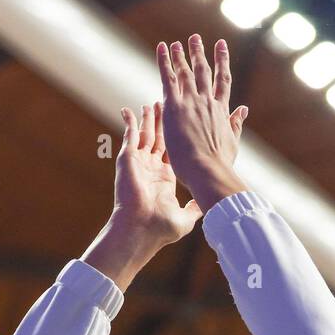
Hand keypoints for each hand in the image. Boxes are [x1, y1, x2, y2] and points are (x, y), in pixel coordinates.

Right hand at [111, 101, 201, 247]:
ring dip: (148, 120)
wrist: (140, 230)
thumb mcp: (185, 217)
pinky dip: (128, 122)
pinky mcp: (127, 160)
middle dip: (164, 124)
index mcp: (164, 178)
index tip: (185, 125)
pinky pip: (128, 136)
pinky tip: (128, 110)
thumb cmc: (161, 227)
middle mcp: (151, 169)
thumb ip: (195, 208)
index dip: (178, 138)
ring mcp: (138, 164)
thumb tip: (206, 205)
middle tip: (170, 107)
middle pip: (159, 140)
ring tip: (152, 104)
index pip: (172, 152)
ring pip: (144, 135)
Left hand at [156, 35, 249, 205]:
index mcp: (222, 110)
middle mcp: (208, 101)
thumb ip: (236, 123)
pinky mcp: (175, 106)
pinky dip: (164, 61)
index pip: (222, 81)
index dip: (222, 61)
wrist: (208, 170)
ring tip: (176, 43)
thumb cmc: (220, 164)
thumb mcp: (232, 142)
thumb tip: (244, 109)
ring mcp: (192, 102)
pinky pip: (168, 78)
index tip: (220, 45)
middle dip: (199, 53)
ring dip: (181, 54)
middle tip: (194, 38)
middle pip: (203, 71)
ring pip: (186, 71)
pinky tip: (161, 47)